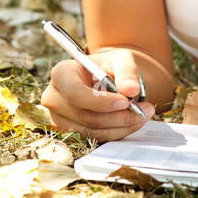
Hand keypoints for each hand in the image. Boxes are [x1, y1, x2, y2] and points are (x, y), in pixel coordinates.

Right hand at [40, 48, 154, 140]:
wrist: (105, 80)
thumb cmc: (108, 67)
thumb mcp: (120, 60)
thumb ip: (127, 71)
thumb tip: (131, 90)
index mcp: (61, 74)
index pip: (74, 93)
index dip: (100, 101)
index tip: (125, 101)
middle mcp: (54, 97)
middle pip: (84, 116)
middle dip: (117, 117)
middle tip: (143, 111)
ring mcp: (60, 118)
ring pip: (92, 130)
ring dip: (121, 126)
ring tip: (142, 114)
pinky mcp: (71, 131)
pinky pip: (95, 138)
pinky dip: (116, 132)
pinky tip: (131, 122)